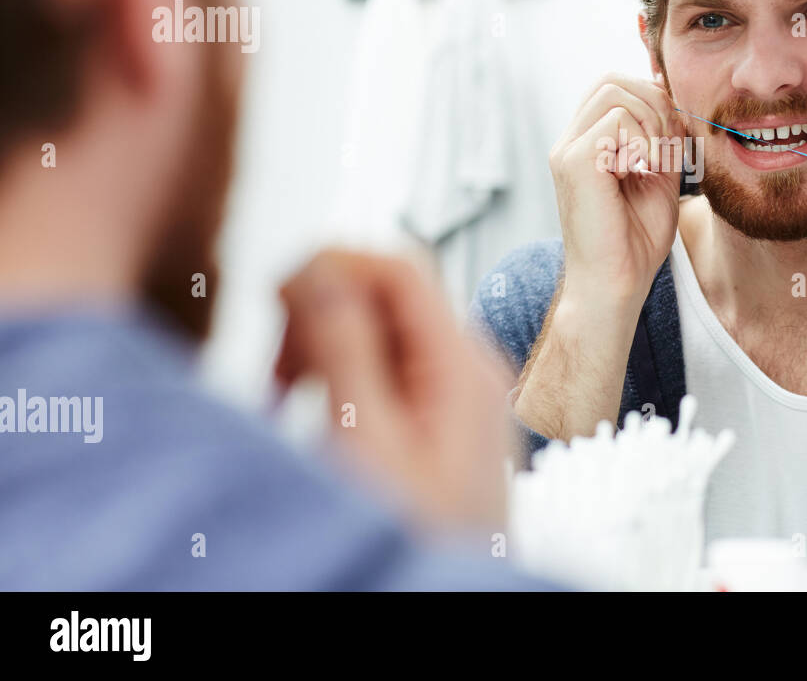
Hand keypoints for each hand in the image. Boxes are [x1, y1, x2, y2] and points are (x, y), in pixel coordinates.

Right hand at [274, 250, 513, 532]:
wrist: (444, 604)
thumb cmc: (415, 538)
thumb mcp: (364, 438)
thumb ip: (342, 345)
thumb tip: (316, 266)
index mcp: (463, 363)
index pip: (399, 264)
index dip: (332, 263)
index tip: (276, 297)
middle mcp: (468, 368)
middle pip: (384, 293)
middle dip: (319, 316)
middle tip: (282, 373)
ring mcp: (455, 393)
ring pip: (377, 330)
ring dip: (322, 350)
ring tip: (291, 400)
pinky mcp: (437, 419)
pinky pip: (383, 370)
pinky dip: (338, 379)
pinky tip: (315, 416)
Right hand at [549, 73, 685, 305]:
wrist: (616, 283)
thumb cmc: (635, 240)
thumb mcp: (659, 176)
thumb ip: (662, 138)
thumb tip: (672, 97)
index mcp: (586, 143)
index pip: (612, 86)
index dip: (650, 95)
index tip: (672, 132)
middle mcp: (570, 142)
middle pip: (611, 80)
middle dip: (653, 101)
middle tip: (666, 145)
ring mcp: (567, 150)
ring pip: (615, 94)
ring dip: (650, 122)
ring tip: (655, 163)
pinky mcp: (574, 162)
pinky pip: (617, 121)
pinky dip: (643, 141)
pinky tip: (644, 171)